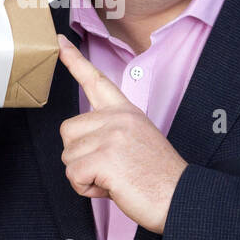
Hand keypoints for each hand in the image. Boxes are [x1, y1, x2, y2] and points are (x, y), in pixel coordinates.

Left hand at [55, 34, 187, 233]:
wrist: (180, 197)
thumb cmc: (159, 177)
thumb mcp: (137, 140)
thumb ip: (110, 131)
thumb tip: (83, 141)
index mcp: (126, 112)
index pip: (95, 80)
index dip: (74, 61)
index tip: (59, 43)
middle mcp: (117, 118)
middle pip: (67, 130)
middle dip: (80, 155)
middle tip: (111, 168)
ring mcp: (111, 136)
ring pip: (68, 156)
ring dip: (85, 175)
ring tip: (116, 178)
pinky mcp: (104, 158)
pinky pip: (73, 175)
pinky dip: (87, 188)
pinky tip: (112, 187)